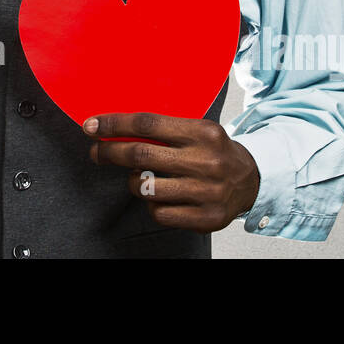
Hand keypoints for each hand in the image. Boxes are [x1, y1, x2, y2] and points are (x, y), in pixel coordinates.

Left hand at [85, 112, 260, 232]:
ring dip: (132, 182)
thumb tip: (114, 127)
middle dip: (110, 152)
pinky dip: (151, 204)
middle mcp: (206, 161)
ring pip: (146, 187)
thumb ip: (164, 128)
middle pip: (141, 155)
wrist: (251, 180)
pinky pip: (159, 212)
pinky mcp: (207, 218)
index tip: (91, 126)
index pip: (148, 124)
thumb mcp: (197, 129)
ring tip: (137, 178)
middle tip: (95, 151)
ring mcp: (207, 192)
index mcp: (203, 132)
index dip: (114, 125)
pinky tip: (158, 196)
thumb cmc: (213, 151)